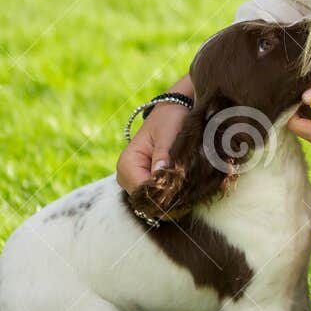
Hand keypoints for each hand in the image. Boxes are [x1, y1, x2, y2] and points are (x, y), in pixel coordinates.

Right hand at [116, 77, 191, 193]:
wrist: (171, 111)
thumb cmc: (169, 120)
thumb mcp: (168, 135)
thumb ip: (163, 155)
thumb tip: (159, 176)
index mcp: (127, 162)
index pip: (141, 190)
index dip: (160, 192)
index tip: (180, 188)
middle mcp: (125, 174)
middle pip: (144, 199)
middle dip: (164, 196)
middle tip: (186, 188)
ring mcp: (132, 180)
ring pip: (149, 199)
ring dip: (166, 196)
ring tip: (184, 185)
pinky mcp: (142, 180)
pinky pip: (153, 194)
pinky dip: (165, 193)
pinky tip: (179, 186)